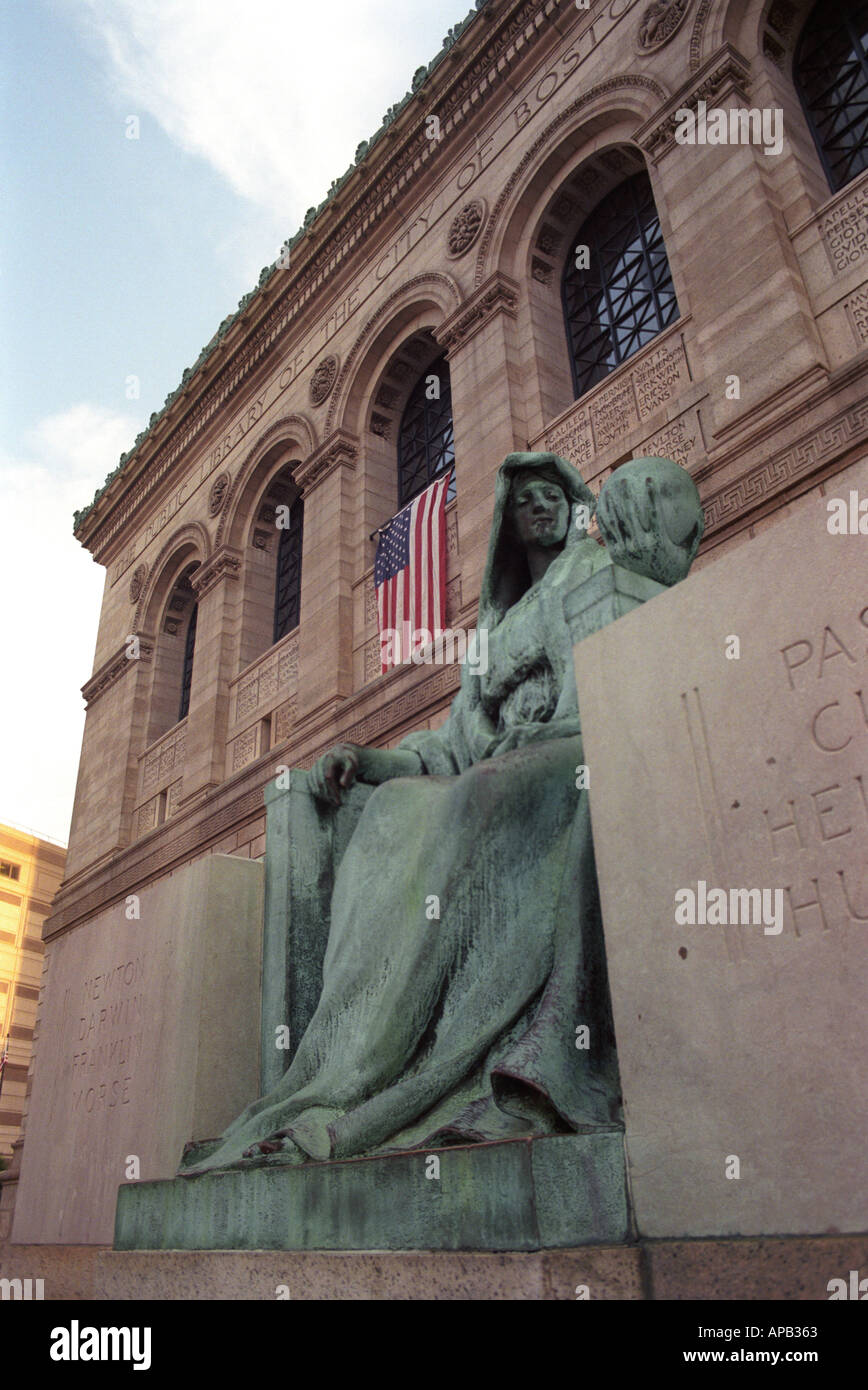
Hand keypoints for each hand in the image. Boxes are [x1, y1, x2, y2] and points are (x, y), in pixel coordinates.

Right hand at [309, 744, 359, 805]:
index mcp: (329, 759)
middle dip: (328, 795)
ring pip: (315, 784)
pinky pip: (311, 784)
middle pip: (320, 782)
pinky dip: (317, 792)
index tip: (339, 801)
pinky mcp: (312, 771)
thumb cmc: (348, 760)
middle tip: (336, 803)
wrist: (341, 753)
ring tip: (332, 802)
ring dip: (322, 795)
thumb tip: (342, 785)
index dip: (333, 790)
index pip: (328, 778)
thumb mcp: (352, 764)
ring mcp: (314, 767)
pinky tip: (324, 798)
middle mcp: (320, 762)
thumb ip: (349, 773)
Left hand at [597, 457, 702, 585]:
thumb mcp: (689, 551)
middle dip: (626, 495)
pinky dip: (603, 518)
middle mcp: (640, 545)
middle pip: (630, 515)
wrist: (654, 591)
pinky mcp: (615, 555)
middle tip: (624, 480)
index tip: (650, 479)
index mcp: (658, 542)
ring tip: (608, 488)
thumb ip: (696, 530)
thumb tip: (700, 508)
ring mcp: (626, 550)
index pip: (653, 513)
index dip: (651, 495)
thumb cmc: (675, 568)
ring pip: (616, 522)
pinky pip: (607, 533)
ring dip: (612, 503)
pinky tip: (600, 505)